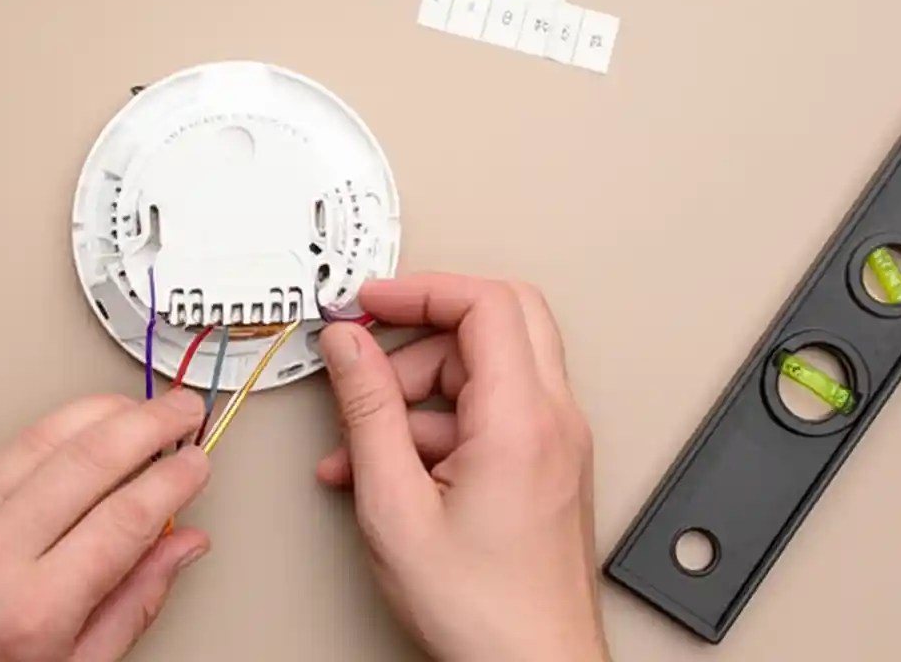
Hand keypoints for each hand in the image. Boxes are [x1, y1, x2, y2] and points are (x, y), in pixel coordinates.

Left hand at [0, 390, 211, 661]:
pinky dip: (37, 441)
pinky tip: (65, 437)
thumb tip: (179, 549)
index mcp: (28, 613)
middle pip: (88, 458)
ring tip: (133, 408)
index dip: (176, 479)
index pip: (127, 516)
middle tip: (181, 409)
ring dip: (97, 413)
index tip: (197, 462)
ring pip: (36, 440)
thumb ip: (129, 606)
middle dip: (149, 422)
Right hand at [317, 275, 606, 661]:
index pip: (485, 303)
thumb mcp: (394, 504)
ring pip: (485, 370)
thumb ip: (367, 411)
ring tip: (361, 444)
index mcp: (521, 420)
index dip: (419, 290)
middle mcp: (552, 420)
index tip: (368, 302)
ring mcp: (552, 441)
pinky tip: (386, 469)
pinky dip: (434, 426)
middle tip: (368, 348)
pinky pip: (487, 413)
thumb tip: (348, 346)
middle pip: (495, 322)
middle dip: (421, 331)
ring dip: (416, 393)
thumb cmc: (482, 610)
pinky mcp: (543, 464)